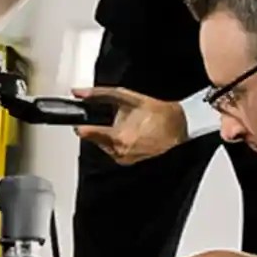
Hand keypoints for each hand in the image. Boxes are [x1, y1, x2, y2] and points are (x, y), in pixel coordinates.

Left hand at [71, 86, 187, 164]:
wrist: (178, 128)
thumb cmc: (157, 113)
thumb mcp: (126, 97)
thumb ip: (99, 94)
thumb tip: (80, 92)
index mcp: (118, 137)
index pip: (86, 134)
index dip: (81, 125)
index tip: (79, 121)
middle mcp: (120, 152)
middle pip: (94, 139)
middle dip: (99, 128)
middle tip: (115, 118)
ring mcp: (124, 160)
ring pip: (103, 145)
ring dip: (108, 135)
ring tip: (128, 126)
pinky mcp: (128, 163)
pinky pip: (113, 151)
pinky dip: (117, 142)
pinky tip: (131, 134)